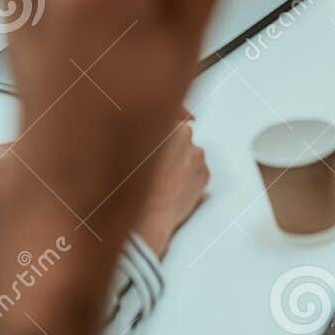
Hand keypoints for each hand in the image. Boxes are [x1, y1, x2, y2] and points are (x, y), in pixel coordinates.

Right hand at [132, 122, 209, 258]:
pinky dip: (190, 176)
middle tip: (158, 164)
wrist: (149, 215)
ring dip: (182, 161)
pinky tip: (175, 187)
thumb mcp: (129, 149)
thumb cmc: (136, 185)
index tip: (161, 139)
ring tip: (164, 179)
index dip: (164, 131)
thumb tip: (141, 126)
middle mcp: (186, 136)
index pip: (171, 118)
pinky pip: (198, 170)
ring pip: (190, 154)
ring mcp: (198, 156)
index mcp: (166, 125)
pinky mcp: (205, 175)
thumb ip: (141, 133)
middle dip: (172, 147)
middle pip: (181, 136)